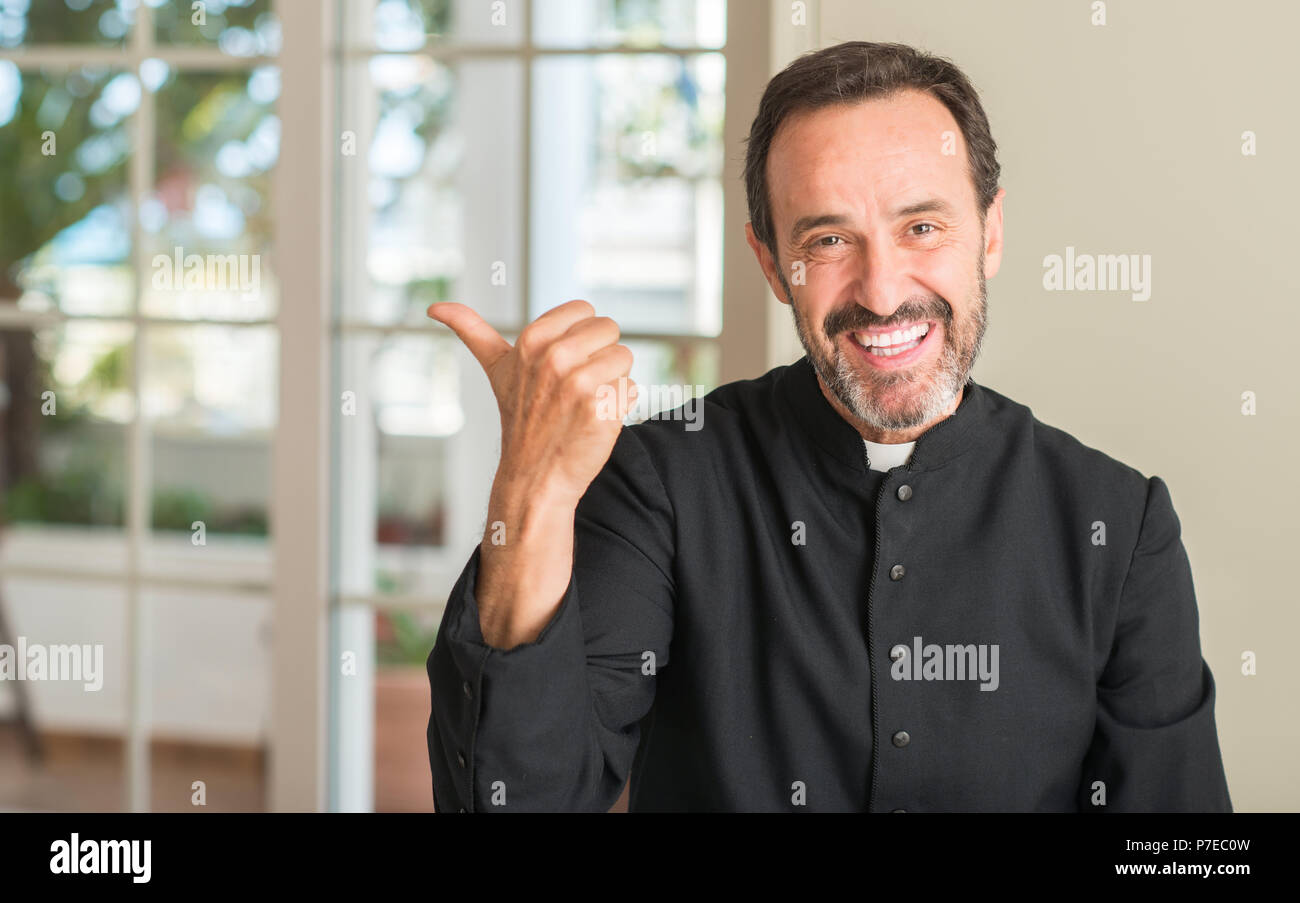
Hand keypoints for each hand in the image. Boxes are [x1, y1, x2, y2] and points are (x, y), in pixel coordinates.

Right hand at [428, 299, 636, 510]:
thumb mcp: (496, 369)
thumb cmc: (521, 419)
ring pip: (624, 359)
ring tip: (584, 404)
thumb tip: (435, 308)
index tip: (563, 363)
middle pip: (610, 331)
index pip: (586, 311)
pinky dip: (620, 407)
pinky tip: (595, 422)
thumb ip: (471, 331)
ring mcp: (578, 384)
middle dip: (599, 356)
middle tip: (575, 388)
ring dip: (612, 382)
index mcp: (531, 340)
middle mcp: (554, 358)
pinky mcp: (602, 410)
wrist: (534, 477)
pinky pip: (632, 390)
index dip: (581, 336)